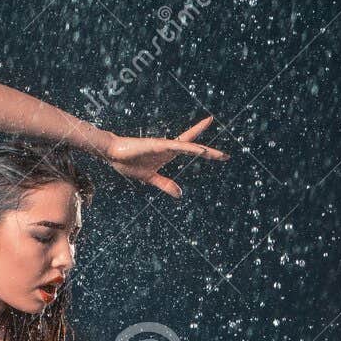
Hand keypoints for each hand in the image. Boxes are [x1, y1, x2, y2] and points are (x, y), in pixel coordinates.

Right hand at [107, 115, 227, 198]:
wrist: (113, 154)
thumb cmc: (129, 163)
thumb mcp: (150, 178)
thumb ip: (165, 185)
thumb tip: (180, 194)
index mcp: (169, 153)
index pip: (190, 148)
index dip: (205, 150)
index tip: (220, 153)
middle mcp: (170, 147)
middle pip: (194, 147)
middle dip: (210, 152)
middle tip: (227, 156)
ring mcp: (164, 145)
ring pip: (188, 146)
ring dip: (203, 151)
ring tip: (218, 155)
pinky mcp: (158, 145)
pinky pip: (176, 146)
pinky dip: (188, 148)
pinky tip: (199, 150)